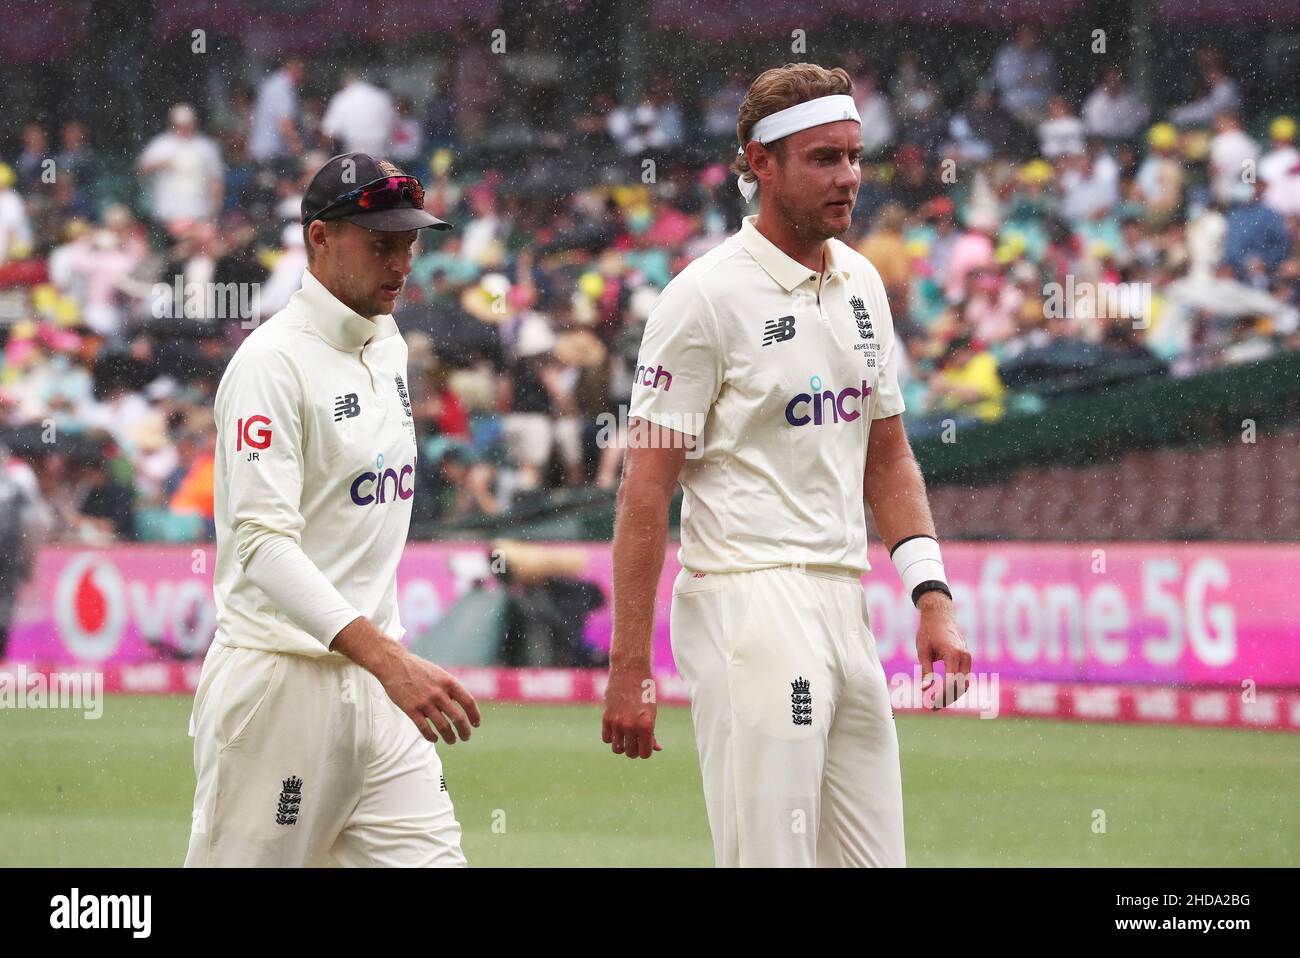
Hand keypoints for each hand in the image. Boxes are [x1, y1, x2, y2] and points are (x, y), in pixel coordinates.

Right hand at [376, 650, 480, 744]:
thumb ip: (451, 688)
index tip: (476, 724)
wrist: (394, 664)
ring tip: (452, 740)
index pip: (468, 702)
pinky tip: (435, 739)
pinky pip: (424, 728)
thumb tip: (463, 706)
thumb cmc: (419, 669)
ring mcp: (424, 702)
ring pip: (443, 727)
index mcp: (449, 682)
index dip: (475, 715)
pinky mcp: (411, 709)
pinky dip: (431, 736)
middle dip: (464, 731)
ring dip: (449, 737)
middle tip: (466, 737)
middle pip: (458, 718)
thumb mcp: (440, 674)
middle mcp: (439, 693)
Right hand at [601, 660, 661, 758]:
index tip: (645, 745)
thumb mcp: (652, 712)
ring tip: (626, 736)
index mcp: (646, 725)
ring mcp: (617, 722)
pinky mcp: (606, 717)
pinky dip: (611, 737)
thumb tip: (657, 748)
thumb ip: (652, 732)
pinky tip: (617, 729)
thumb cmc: (645, 692)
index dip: (646, 751)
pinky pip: (606, 739)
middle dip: (634, 749)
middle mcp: (631, 725)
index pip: (645, 753)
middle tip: (636, 740)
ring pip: (617, 749)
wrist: (630, 671)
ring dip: (622, 745)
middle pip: (630, 753)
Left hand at [915, 591, 971, 708]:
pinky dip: (955, 687)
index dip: (942, 696)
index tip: (931, 705)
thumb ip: (925, 671)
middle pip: (961, 686)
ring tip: (936, 703)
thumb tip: (924, 690)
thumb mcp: (923, 652)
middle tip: (933, 708)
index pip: (951, 682)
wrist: (939, 616)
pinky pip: (964, 677)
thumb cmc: (928, 632)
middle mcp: (964, 656)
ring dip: (953, 695)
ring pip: (965, 683)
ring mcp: (968, 657)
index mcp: (953, 654)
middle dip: (948, 699)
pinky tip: (943, 693)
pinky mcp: (967, 658)